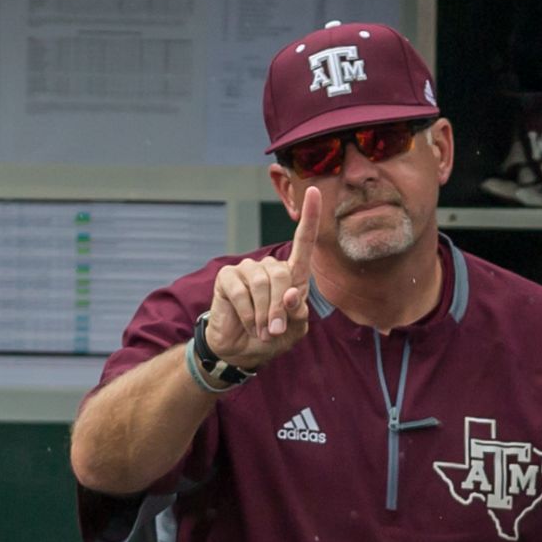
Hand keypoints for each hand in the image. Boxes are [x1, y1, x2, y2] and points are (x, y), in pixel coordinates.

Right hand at [205, 185, 319, 370]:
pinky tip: (248, 323)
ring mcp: (247, 269)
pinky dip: (248, 313)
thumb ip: (298, 313)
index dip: (309, 218)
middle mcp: (270, 267)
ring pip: (262, 283)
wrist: (240, 350)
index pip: (303, 243)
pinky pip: (241, 291)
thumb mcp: (293, 330)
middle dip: (279, 307)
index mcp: (292, 275)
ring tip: (262, 331)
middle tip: (274, 331)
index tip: (313, 192)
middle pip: (282, 275)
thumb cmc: (271, 337)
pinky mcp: (227, 276)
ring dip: (264, 313)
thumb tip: (290, 294)